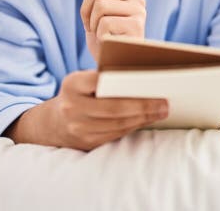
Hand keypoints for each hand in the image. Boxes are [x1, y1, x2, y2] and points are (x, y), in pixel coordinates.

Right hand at [3, 70, 168, 150]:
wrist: (55, 122)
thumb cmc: (79, 94)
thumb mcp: (83, 81)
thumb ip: (104, 78)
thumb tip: (142, 78)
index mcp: (71, 84)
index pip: (100, 81)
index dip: (125, 83)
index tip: (150, 83)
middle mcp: (71, 107)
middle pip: (113, 108)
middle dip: (143, 106)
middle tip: (164, 103)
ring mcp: (78, 128)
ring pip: (117, 124)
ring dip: (143, 118)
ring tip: (161, 112)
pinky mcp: (86, 142)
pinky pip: (115, 134)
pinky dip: (134, 127)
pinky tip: (147, 120)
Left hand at [80, 0, 145, 60]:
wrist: (113, 67)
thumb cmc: (105, 40)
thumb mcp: (95, 11)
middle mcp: (137, 0)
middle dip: (85, 8)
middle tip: (91, 24)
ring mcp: (138, 13)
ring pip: (99, 5)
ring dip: (92, 23)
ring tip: (100, 34)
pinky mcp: (136, 28)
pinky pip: (104, 22)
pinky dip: (99, 35)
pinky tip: (107, 42)